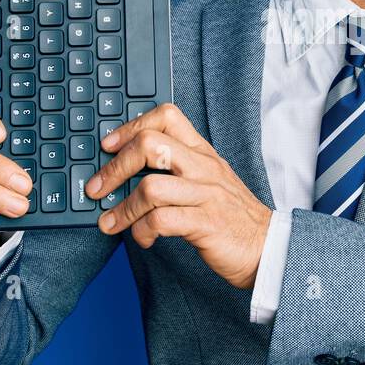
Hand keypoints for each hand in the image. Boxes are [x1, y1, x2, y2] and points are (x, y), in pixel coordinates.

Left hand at [86, 103, 272, 288]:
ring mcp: (206, 195)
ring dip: (122, 209)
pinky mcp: (206, 223)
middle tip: (97, 188)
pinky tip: (143, 238)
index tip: (109, 146)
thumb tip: (130, 167)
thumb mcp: (209, 181)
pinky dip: (141, 231)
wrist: (267, 248)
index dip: (131, 126)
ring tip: (110, 223)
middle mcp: (204, 167)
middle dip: (114, 168)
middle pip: (150, 145)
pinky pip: (161, 220)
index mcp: (203, 152)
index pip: (166, 116)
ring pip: (150, 188)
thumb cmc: (231, 216)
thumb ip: (178, 167)